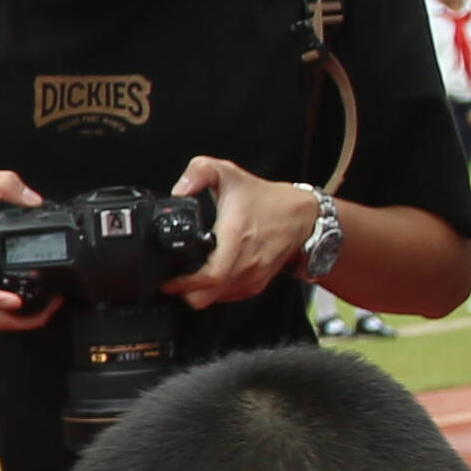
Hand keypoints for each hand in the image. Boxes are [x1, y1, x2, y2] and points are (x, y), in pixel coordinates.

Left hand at [170, 158, 324, 307]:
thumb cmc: (264, 198)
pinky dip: (216, 292)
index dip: (185, 284)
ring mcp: (254, 274)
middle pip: (210, 295)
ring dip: (200, 294)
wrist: (302, 215)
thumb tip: (180, 189)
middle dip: (185, 293)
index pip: (211, 275)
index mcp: (236, 236)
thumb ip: (199, 171)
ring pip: (219, 298)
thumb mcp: (229, 173)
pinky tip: (209, 279)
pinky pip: (231, 296)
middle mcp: (246, 260)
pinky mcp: (258, 282)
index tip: (168, 281)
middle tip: (172, 283)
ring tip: (187, 280)